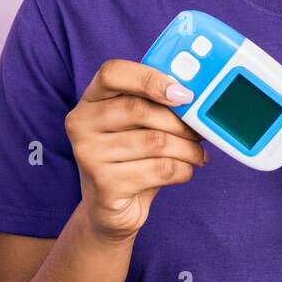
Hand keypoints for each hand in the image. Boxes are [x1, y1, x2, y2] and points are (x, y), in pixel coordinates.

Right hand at [65, 59, 208, 243]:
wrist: (109, 209)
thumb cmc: (130, 158)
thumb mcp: (137, 126)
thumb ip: (154, 104)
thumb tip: (195, 94)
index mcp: (90, 100)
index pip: (112, 73)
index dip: (149, 78)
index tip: (183, 93)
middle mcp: (81, 123)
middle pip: (138, 109)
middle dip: (179, 121)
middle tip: (200, 131)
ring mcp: (89, 155)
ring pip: (155, 141)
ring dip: (187, 148)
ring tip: (198, 154)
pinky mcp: (105, 184)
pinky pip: (159, 169)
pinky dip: (182, 169)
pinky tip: (185, 170)